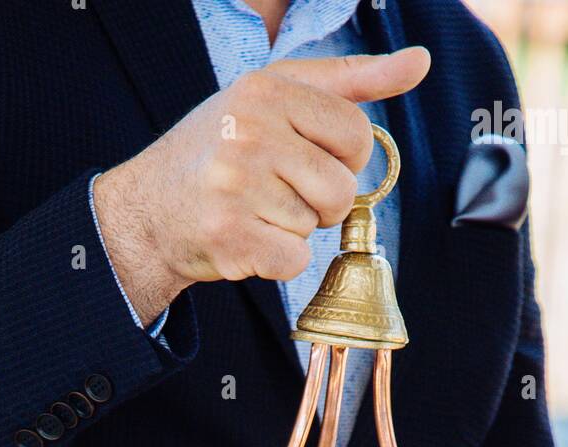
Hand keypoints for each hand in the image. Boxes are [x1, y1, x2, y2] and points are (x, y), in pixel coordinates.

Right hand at [93, 48, 429, 322]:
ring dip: (291, 229)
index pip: (357, 134)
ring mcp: (236, 186)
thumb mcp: (276, 95)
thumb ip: (350, 81)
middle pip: (341, 188)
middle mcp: (249, 132)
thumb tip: (418, 63)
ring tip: (253, 211)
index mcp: (266, 90)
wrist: (149, 209)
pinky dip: (277, 261)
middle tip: (275, 191)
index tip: (307, 158)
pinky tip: (247, 239)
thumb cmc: (218, 150)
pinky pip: (293, 260)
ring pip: (314, 227)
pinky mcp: (228, 236)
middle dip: (320, 201)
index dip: (343, 159)